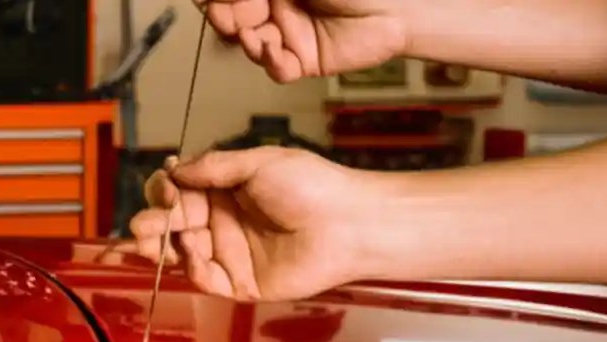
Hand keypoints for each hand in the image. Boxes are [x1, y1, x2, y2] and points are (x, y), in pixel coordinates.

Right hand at [122, 148, 382, 300]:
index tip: (165, 190)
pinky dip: (193, 271)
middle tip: (140, 226)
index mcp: (224, 191)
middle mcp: (222, 222)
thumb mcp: (259, 163)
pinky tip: (192, 258)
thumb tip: (176, 168)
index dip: (165, 192)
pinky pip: (205, 280)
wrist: (348, 225)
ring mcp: (229, 253)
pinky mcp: (240, 282)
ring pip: (181, 254)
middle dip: (152, 224)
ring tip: (144, 245)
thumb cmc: (313, 187)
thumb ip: (215, 167)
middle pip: (172, 225)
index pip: (179, 193)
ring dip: (160, 250)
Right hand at [202, 0, 408, 81]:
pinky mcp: (304, 62)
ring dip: (248, 43)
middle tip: (227, 20)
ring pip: (251, 46)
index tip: (208, 1)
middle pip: (235, 20)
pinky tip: (273, 52)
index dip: (219, 1)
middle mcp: (278, 9)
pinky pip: (277, 70)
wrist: (397, 8)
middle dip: (227, 21)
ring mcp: (290, 36)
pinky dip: (271, 63)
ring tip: (251, 36)